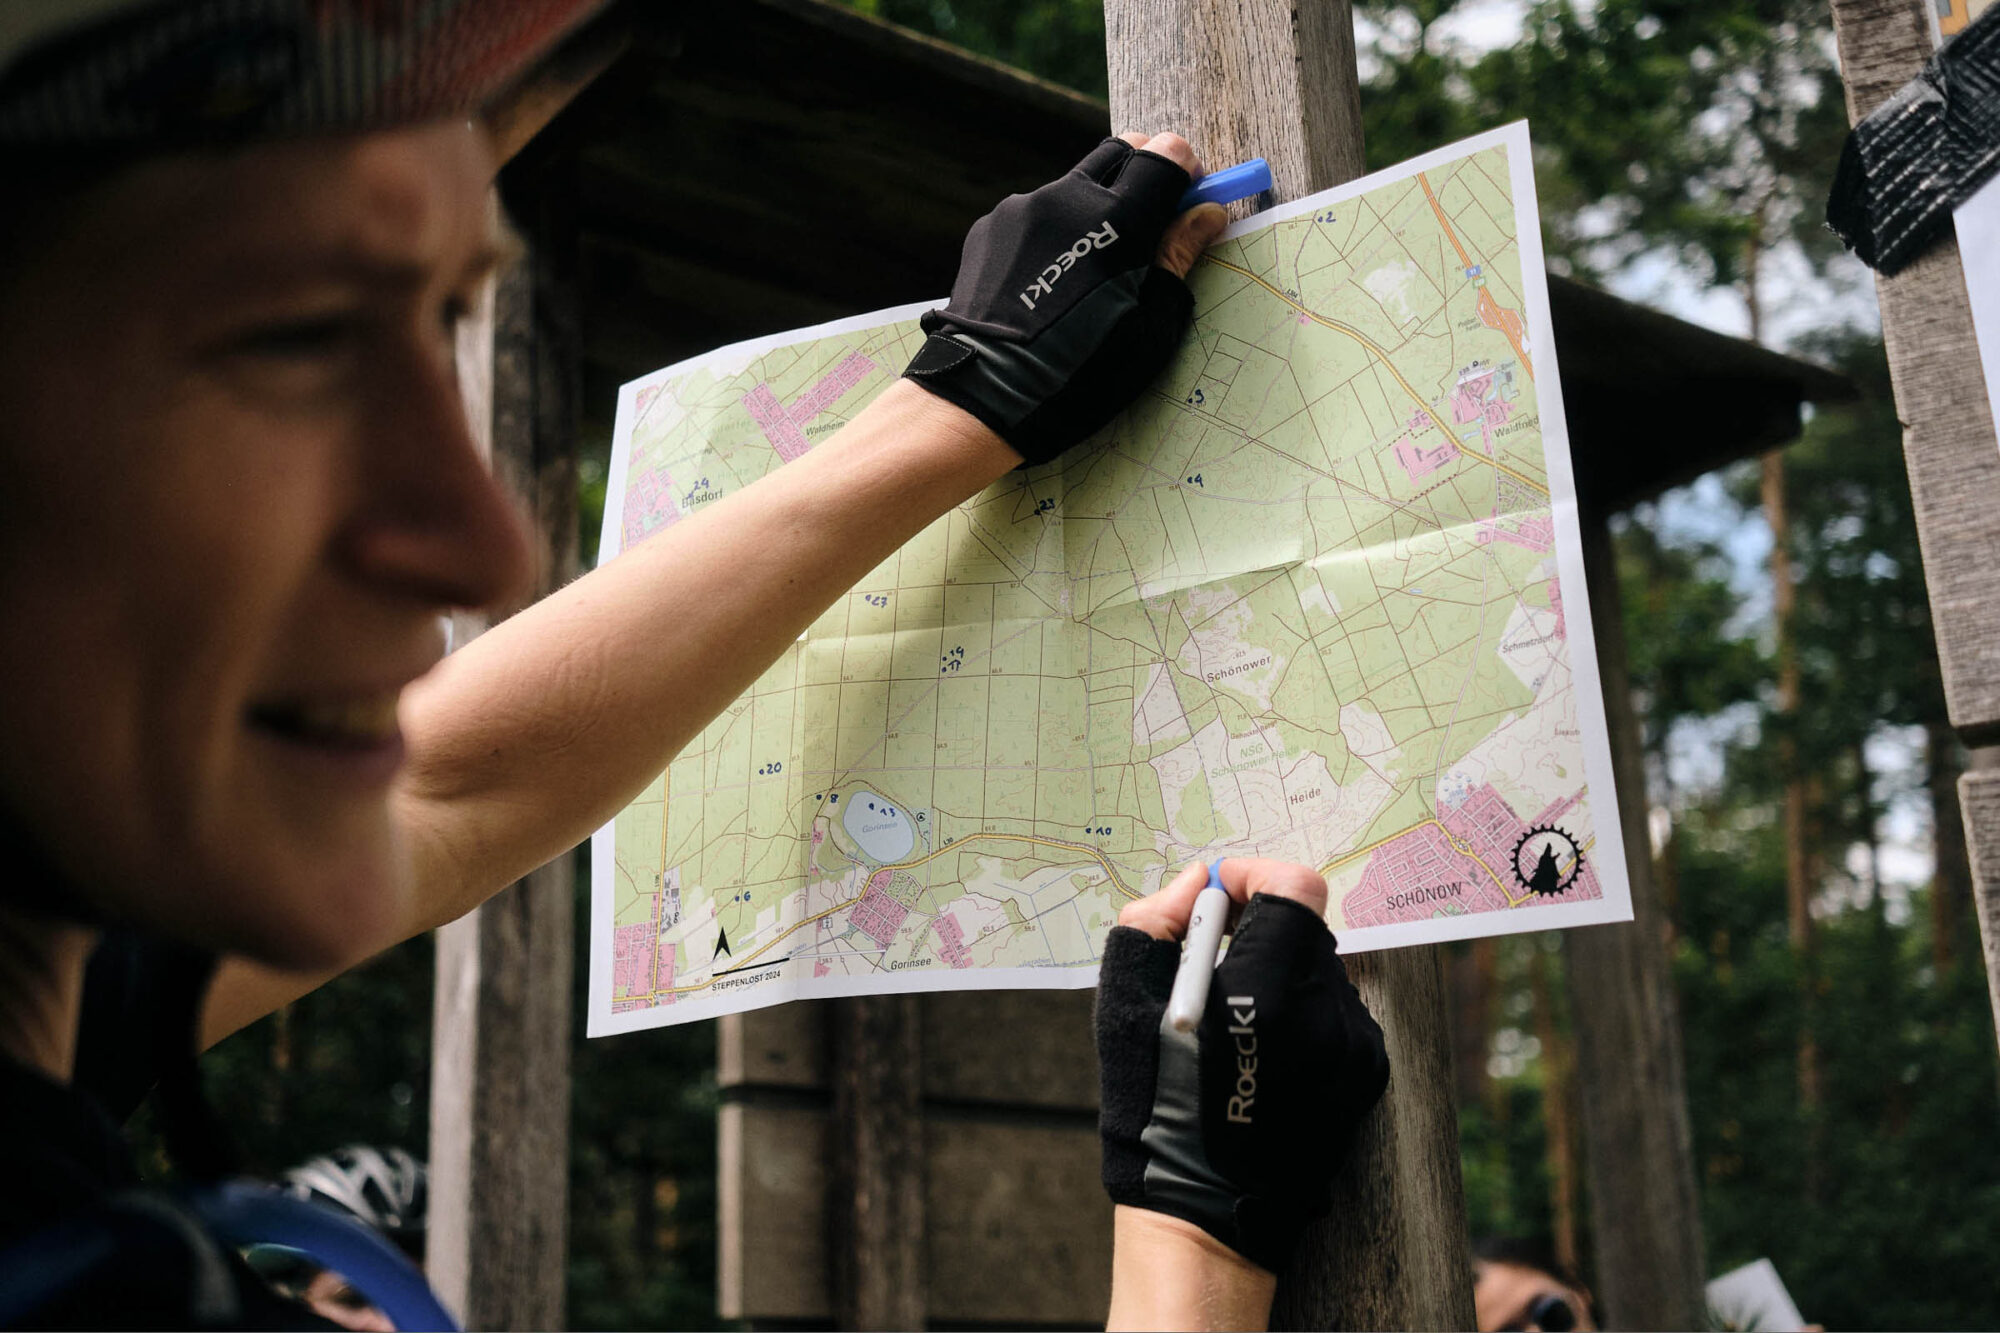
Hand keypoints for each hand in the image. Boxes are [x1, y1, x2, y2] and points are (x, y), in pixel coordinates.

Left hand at [904, 131, 1229, 468]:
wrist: (986, 398)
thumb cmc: (1082, 373)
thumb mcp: (1149, 324)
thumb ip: (1178, 257)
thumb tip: (1207, 213)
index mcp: (1116, 218)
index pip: (1164, 152)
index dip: (1184, 170)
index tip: (1189, 199)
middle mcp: (1066, 199)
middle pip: (1119, 152)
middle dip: (1144, 174)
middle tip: (1151, 222)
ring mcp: (1021, 210)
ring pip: (1074, 185)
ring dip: (1095, 208)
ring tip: (1092, 272)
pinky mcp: (989, 229)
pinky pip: (1036, 215)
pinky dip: (1055, 233)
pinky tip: (1050, 284)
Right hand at [1096, 858, 1388, 1273]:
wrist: (1202, 1211)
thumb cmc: (1150, 1103)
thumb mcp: (1125, 1000)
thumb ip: (1156, 921)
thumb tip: (1198, 880)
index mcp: (1265, 995)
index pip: (1295, 888)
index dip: (1253, 875)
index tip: (1218, 895)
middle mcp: (1324, 1018)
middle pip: (1304, 925)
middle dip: (1259, 924)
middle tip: (1213, 953)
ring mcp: (1355, 1049)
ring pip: (1319, 967)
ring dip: (1278, 968)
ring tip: (1232, 1015)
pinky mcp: (1368, 1074)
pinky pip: (1335, 1011)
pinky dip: (1299, 1011)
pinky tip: (1260, 1050)